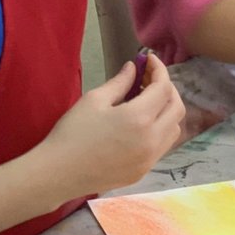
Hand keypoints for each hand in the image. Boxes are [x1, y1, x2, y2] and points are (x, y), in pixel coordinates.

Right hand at [37, 54, 184, 197]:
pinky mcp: (142, 172)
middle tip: (149, 78)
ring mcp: (149, 159)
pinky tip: (142, 123)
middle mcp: (152, 140)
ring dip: (167, 110)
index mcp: (139, 118)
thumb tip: (134, 68)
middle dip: (167, 88)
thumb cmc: (72, 132)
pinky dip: (160, 129)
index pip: (163, 88)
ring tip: (147, 100)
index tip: (150, 59)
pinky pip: (163, 146)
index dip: (159, 69)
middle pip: (176, 108)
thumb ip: (120, 82)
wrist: (57, 174)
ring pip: (174, 128)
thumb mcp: (95, 99)